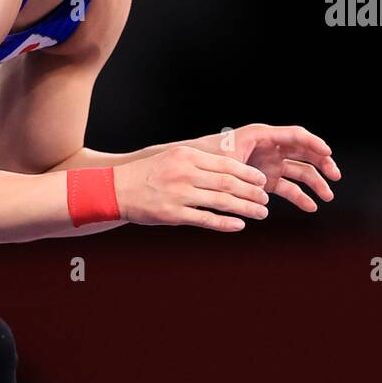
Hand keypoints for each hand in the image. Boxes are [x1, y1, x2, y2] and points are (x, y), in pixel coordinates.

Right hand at [114, 145, 270, 230]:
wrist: (116, 189)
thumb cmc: (147, 173)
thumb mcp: (173, 158)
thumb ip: (199, 162)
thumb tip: (230, 167)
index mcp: (188, 156)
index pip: (227, 164)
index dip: (248, 173)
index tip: (262, 180)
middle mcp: (186, 173)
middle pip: (229, 183)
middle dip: (252, 192)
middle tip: (265, 199)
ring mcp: (180, 194)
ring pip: (222, 201)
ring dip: (246, 208)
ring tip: (261, 213)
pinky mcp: (174, 214)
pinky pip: (206, 219)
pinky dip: (225, 223)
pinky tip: (240, 225)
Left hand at [198, 123, 341, 212]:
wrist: (193, 168)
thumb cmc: (206, 157)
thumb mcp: (225, 160)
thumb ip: (244, 171)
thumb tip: (260, 189)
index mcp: (262, 135)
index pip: (295, 135)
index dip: (314, 143)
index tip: (329, 153)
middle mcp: (271, 147)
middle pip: (304, 152)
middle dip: (322, 163)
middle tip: (335, 176)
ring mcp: (271, 164)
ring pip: (300, 171)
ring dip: (316, 183)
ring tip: (327, 197)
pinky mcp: (267, 180)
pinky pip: (289, 188)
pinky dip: (300, 197)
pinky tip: (311, 206)